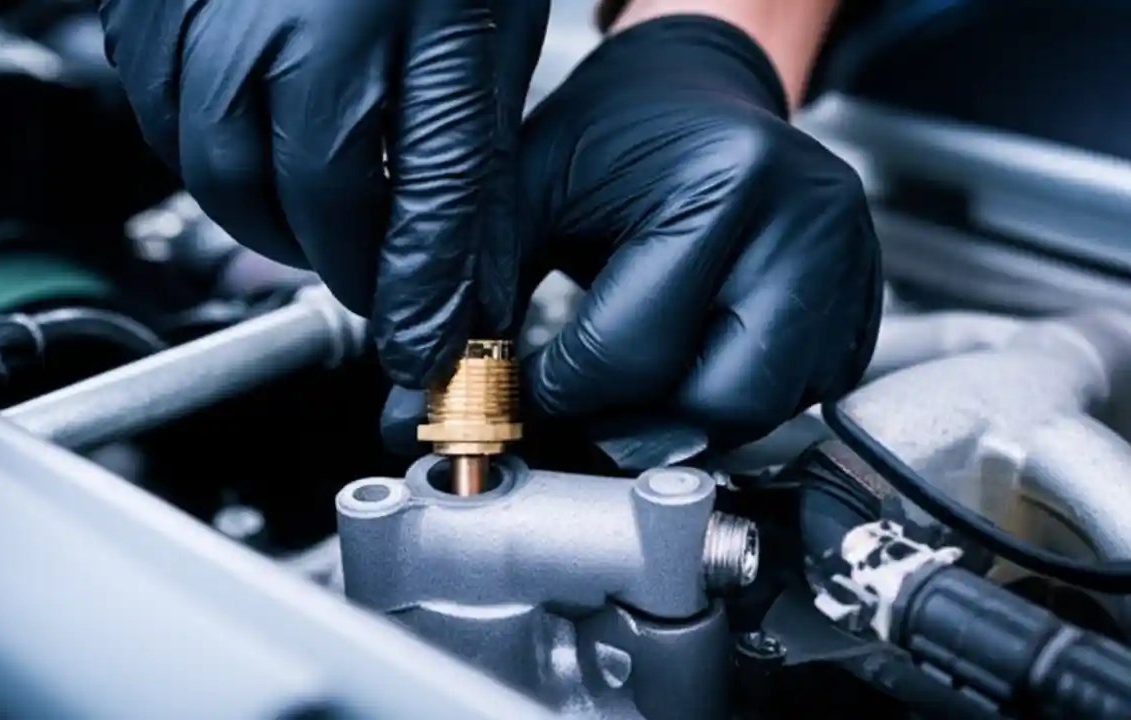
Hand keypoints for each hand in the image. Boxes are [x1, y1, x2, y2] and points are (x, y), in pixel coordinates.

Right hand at [96, 0, 548, 385]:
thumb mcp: (483, 29)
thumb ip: (469, 154)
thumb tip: (471, 274)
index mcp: (408, 22)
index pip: (418, 207)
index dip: (420, 296)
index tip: (424, 345)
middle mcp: (297, 17)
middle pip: (296, 202)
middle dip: (336, 257)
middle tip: (366, 268)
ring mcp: (208, 3)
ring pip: (209, 167)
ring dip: (261, 212)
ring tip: (310, 208)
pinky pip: (152, 105)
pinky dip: (199, 143)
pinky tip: (244, 132)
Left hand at [514, 16, 881, 451]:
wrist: (696, 90)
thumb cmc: (618, 130)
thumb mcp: (533, 190)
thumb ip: (485, 295)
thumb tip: (433, 401)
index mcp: (727, 184)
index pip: (635, 352)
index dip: (561, 395)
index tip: (523, 397)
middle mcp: (808, 226)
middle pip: (720, 402)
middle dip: (632, 428)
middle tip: (576, 414)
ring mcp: (851, 266)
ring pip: (763, 414)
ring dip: (684, 423)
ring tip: (625, 391)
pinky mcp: (863, 301)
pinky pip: (798, 396)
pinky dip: (731, 403)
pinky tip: (685, 368)